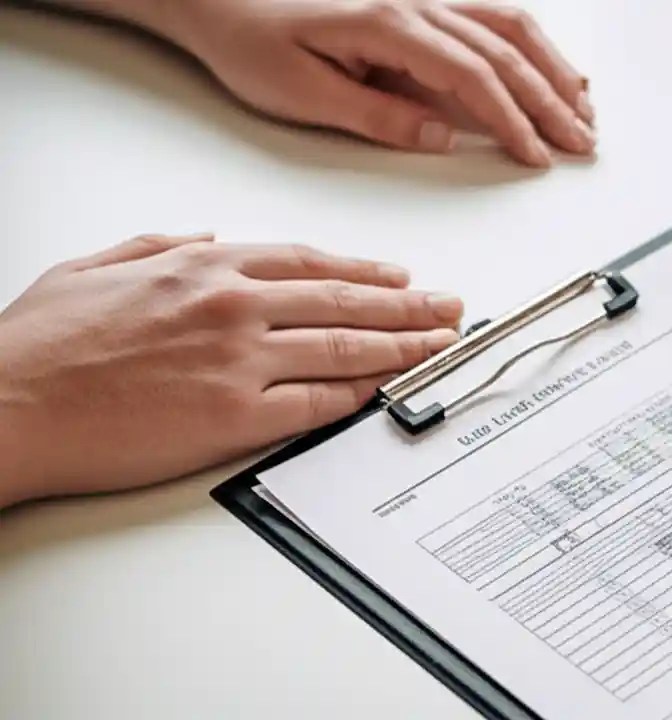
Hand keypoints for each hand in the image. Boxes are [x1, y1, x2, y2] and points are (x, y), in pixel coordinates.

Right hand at [0, 234, 461, 507]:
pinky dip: (358, 394)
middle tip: (448, 308)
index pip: (310, 262)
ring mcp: (238, 362)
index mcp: (204, 266)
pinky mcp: (234, 418)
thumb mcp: (96, 266)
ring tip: (440, 345)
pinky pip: (315, 403)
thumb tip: (207, 238)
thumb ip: (159, 245)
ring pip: (344, 348)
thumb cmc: (41, 345)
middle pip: (344, 302)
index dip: (365, 270)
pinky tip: (388, 389)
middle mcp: (232, 306)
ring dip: (403, 346)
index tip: (399, 276)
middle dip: (407, 305)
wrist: (8, 405)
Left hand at [167, 0, 593, 165]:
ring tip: (584, 107)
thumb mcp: (304, 94)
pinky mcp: (420, 0)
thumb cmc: (252, 42)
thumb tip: (441, 136)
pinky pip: (491, 13)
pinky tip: (550, 64)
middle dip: (551, 99)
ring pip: (509, 24)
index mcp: (388, 23)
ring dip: (553, 66)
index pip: (473, 75)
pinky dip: (530, 41)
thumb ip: (378, 117)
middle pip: (505, 49)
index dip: (513, 119)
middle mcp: (416, 0)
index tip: (537, 155)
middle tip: (582, 142)